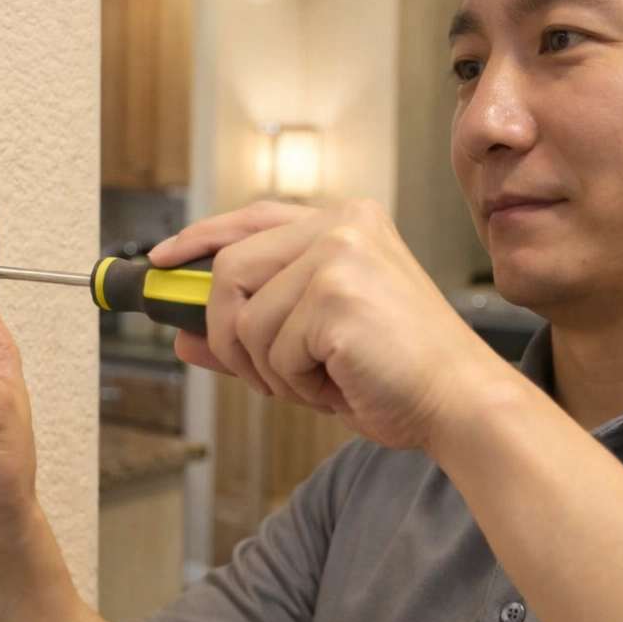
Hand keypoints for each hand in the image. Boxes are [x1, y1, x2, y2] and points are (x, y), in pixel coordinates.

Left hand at [150, 199, 511, 451]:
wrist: (460, 403)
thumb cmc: (399, 375)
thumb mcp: (313, 348)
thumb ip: (249, 333)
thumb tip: (182, 335)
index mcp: (347, 224)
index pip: (251, 218)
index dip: (199, 239)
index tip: (162, 263)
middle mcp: (343, 225)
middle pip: (229, 269)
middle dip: (227, 333)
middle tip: (261, 373)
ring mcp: (339, 255)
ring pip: (245, 318)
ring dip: (271, 368)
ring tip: (323, 378)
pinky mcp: (335, 294)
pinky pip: (269, 348)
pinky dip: (295, 383)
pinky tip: (339, 381)